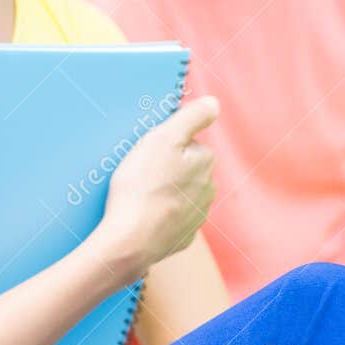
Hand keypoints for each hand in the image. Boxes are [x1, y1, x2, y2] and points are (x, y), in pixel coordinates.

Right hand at [89, 96, 219, 285]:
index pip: (189, 142)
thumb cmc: (142, 187)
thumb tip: (214, 104)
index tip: (148, 153)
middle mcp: (207, 189)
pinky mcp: (182, 236)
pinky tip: (143, 215)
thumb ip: (191, 117)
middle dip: (168, 167)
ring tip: (139, 195)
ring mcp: (196, 216)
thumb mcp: (163, 139)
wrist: (131, 240)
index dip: (166, 144)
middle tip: (141, 173)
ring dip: (165, 191)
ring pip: (180, 192)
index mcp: (204, 162)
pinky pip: (172, 217)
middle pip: (186, 167)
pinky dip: (160, 214)